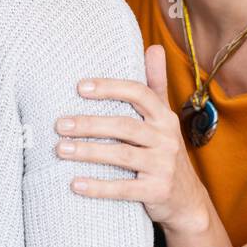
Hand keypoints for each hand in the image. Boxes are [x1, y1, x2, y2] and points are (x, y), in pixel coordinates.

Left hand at [54, 45, 213, 235]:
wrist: (187, 200)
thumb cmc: (165, 151)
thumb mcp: (164, 118)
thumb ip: (155, 84)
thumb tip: (154, 46)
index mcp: (165, 117)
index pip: (139, 93)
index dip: (110, 88)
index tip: (79, 87)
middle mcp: (167, 138)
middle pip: (124, 125)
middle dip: (89, 123)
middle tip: (59, 124)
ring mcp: (164, 166)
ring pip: (122, 155)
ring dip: (88, 152)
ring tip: (60, 149)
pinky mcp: (157, 192)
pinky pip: (124, 189)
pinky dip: (98, 187)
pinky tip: (74, 184)